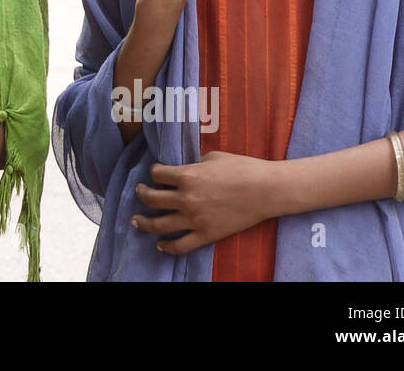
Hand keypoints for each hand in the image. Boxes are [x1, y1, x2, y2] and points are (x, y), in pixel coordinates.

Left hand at [130, 151, 279, 254]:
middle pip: (152, 198)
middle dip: (142, 194)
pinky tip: (160, 245)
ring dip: (144, 222)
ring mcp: (195, 219)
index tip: (156, 173)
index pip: (157, 174)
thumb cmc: (242, 168)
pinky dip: (167, 247)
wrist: (266, 190)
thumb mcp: (213, 157)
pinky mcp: (206, 235)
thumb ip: (195, 163)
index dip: (154, 172)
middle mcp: (186, 198)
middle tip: (140, 192)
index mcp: (187, 175)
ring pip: (159, 224)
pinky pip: (181, 245)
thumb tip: (186, 167)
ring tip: (137, 220)